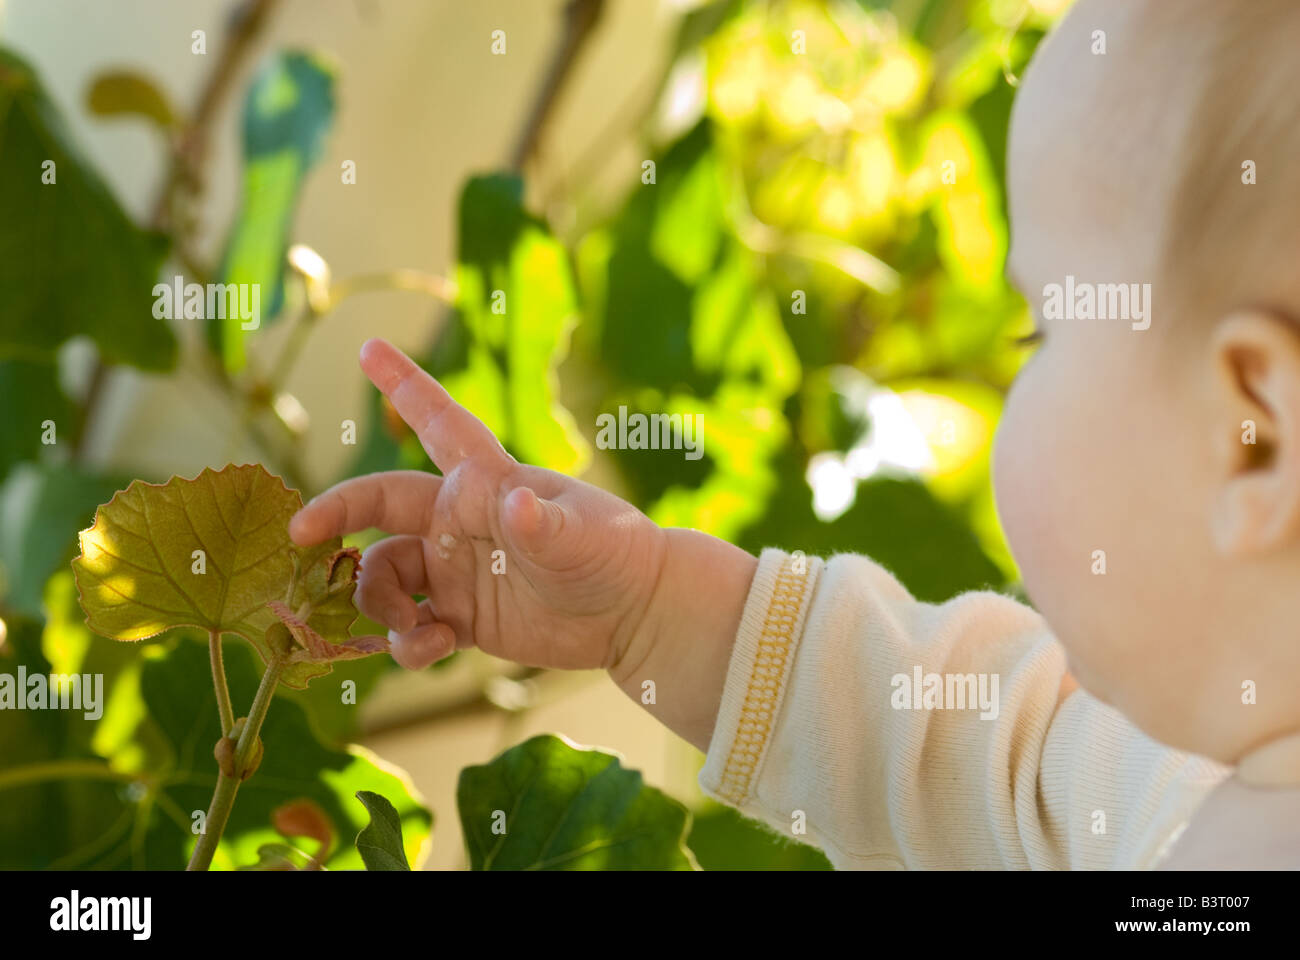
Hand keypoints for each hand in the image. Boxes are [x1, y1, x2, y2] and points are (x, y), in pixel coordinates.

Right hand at [289, 338, 668, 674]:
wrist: (632, 613)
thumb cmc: (614, 553)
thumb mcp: (583, 536)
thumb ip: (544, 524)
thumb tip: (515, 505)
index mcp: (485, 482)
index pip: (438, 423)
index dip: (404, 384)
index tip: (367, 346)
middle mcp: (459, 519)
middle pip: (380, 506)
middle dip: (337, 514)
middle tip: (299, 537)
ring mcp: (456, 569)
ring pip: (385, 576)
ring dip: (376, 602)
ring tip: (409, 628)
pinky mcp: (462, 617)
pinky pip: (411, 627)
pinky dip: (407, 643)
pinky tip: (432, 651)